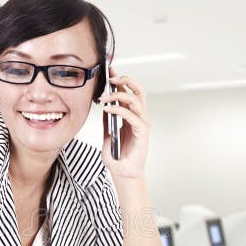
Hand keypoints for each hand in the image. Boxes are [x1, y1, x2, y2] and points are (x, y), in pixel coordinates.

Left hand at [97, 67, 150, 181]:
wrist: (123, 174)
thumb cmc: (118, 157)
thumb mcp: (108, 134)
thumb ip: (108, 120)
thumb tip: (104, 104)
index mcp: (132, 116)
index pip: (129, 92)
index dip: (120, 80)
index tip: (109, 72)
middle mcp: (139, 117)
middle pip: (138, 91)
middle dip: (125, 80)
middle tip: (111, 78)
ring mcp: (142, 124)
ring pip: (136, 100)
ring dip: (118, 95)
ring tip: (104, 97)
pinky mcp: (142, 132)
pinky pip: (131, 115)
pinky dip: (119, 109)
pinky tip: (107, 109)